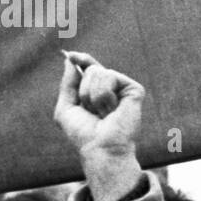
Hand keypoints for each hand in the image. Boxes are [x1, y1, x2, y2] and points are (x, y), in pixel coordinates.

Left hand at [53, 53, 143, 200]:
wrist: (99, 146)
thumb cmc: (82, 132)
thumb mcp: (66, 107)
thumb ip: (68, 83)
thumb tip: (69, 58)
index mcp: (96, 92)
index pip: (89, 68)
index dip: (81, 59)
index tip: (70, 54)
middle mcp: (112, 88)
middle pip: (91, 69)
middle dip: (83, 90)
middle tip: (91, 110)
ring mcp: (124, 88)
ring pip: (98, 72)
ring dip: (91, 95)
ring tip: (102, 113)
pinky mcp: (134, 89)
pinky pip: (110, 77)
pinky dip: (103, 95)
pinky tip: (111, 110)